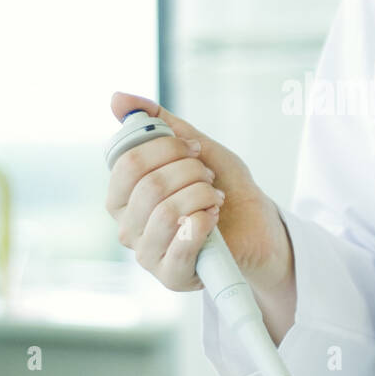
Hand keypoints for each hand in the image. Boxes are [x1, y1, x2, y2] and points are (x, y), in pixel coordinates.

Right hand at [105, 91, 294, 298]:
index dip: (167, 148)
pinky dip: (205, 223)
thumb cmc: (221, 186)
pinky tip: (214, 220)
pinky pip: (181, 243)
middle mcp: (126, 226)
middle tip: (209, 178)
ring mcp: (146, 254)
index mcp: (123, 194)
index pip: (128, 162)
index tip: (195, 150)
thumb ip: (158, 123)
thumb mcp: (194, 147)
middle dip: (191, 172)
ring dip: (202, 196)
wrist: (257, 225)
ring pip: (166, 212)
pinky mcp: (170, 276)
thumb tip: (116, 98)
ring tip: (215, 199)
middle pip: (149, 185)